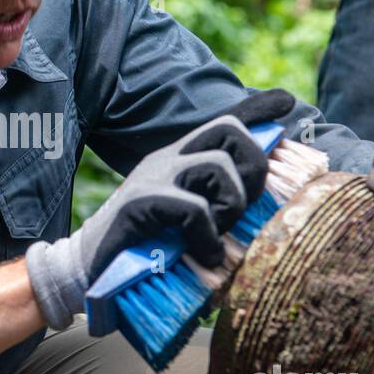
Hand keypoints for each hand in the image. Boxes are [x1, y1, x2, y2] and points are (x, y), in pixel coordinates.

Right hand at [25, 96, 290, 329]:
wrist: (87, 271)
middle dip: (253, 166)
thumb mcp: (183, 224)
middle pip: (229, 130)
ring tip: (216, 237)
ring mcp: (153, 177)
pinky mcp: (141, 203)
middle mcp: (167, 159)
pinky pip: (194, 209)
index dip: (256, 109)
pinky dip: (207, 236)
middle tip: (244, 206)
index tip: (286, 102)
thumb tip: (258, 220)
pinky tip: (204, 255)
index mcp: (179, 160)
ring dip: (230, 204)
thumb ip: (213, 212)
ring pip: (217, 165)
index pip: (222, 122)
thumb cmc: (141, 252)